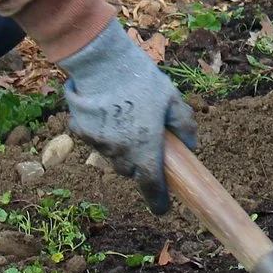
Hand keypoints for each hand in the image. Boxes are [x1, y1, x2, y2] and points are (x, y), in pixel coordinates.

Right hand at [58, 21, 197, 215]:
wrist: (103, 63)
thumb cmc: (142, 81)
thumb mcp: (172, 99)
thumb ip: (184, 125)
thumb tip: (190, 145)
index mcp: (145, 150)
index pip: (152, 187)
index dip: (158, 201)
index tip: (163, 208)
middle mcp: (120, 153)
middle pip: (131, 171)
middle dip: (140, 163)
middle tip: (146, 141)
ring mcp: (98, 144)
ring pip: (113, 156)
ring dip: (121, 147)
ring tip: (128, 118)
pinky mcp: (81, 132)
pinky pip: (94, 139)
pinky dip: (102, 132)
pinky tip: (108, 111)